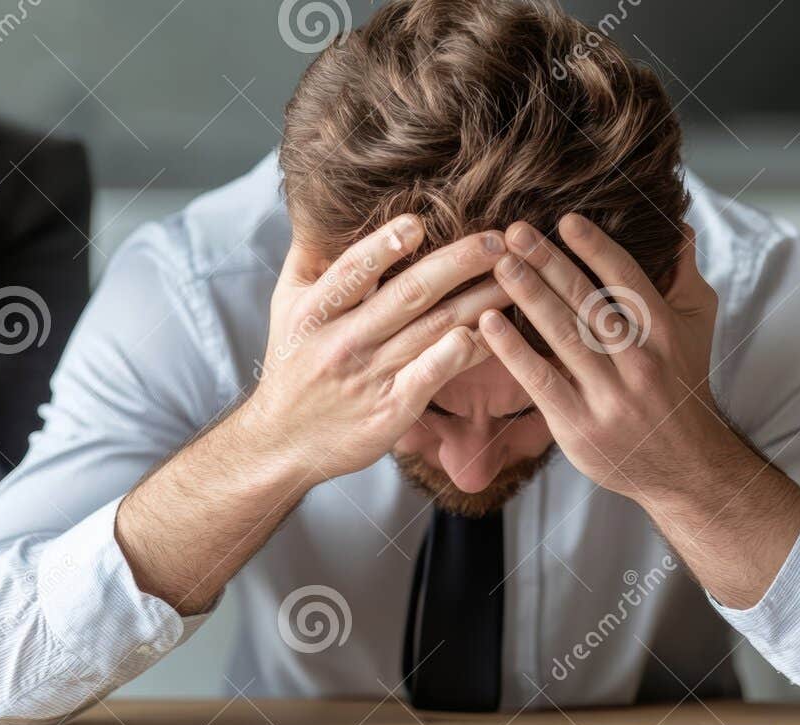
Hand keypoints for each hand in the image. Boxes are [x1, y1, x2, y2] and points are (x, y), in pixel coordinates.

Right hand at [246, 214, 510, 479]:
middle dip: (458, 263)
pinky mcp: (392, 409)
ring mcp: (370, 377)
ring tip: (515, 278)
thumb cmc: (293, 365)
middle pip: (407, 294)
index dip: (383, 246)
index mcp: (315, 311)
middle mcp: (343, 342)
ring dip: (479, 300)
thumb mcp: (286, 307)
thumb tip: (322, 207)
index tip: (419, 222)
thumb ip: (308, 258)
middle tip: (499, 240)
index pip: (352, 271)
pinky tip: (488, 335)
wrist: (284, 442)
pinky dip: (461, 353)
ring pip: (433, 328)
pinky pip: (434, 375)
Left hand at [479, 215, 727, 503]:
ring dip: (528, 296)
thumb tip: (679, 229)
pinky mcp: (578, 424)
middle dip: (549, 263)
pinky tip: (488, 323)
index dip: (596, 248)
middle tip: (516, 231)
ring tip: (500, 265)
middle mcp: (638, 361)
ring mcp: (607, 395)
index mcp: (663, 332)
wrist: (683, 465)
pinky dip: (512, 350)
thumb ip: (683, 278)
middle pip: (587, 303)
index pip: (626, 280)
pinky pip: (540, 380)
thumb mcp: (696, 328)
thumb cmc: (682, 384)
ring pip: (563, 336)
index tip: (566, 220)